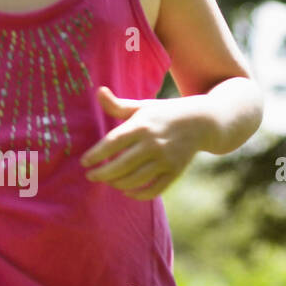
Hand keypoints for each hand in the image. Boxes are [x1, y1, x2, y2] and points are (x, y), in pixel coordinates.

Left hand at [79, 88, 197, 198]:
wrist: (201, 121)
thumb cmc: (165, 113)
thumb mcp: (143, 106)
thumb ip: (118, 105)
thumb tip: (99, 91)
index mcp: (142, 125)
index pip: (113, 142)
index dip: (96, 154)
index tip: (84, 162)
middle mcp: (153, 143)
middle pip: (121, 165)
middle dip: (102, 174)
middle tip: (91, 176)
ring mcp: (165, 159)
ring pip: (135, 179)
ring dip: (118, 183)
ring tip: (108, 181)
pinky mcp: (175, 172)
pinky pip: (154, 189)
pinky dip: (139, 194)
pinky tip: (127, 191)